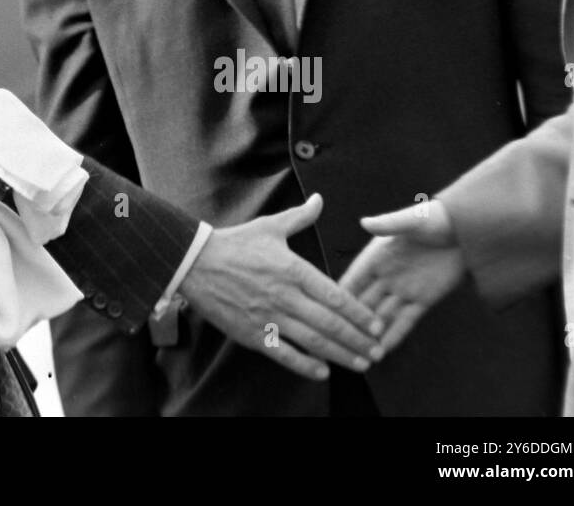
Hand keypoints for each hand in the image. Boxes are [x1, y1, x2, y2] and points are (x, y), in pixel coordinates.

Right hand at [180, 193, 384, 381]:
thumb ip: (300, 217)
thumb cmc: (234, 243)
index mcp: (292, 269)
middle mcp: (285, 295)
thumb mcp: (269, 226)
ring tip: (361, 364)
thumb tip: (320, 200)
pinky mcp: (253, 333)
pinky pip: (285, 354)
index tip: (377, 325)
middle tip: (378, 352)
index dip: (359, 313)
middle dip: (358, 340)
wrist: (195, 262)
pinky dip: (305, 366)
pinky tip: (322, 372)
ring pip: (313, 342)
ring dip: (341, 355)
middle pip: (330, 323)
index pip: (335, 295)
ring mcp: (269, 317)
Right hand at [338, 197, 464, 352]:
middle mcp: (386, 274)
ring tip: (359, 352)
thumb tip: (365, 222)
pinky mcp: (424, 300)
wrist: (468, 231)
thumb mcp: (413, 219)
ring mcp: (404, 289)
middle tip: (339, 340)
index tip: (324, 309)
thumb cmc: (437, 218)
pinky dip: (395, 334)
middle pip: (365, 300)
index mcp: (378, 255)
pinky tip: (384, 349)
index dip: (342, 293)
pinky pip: (407, 320)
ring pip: (384, 314)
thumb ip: (389, 224)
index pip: (355, 277)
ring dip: (372, 332)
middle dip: (353, 320)